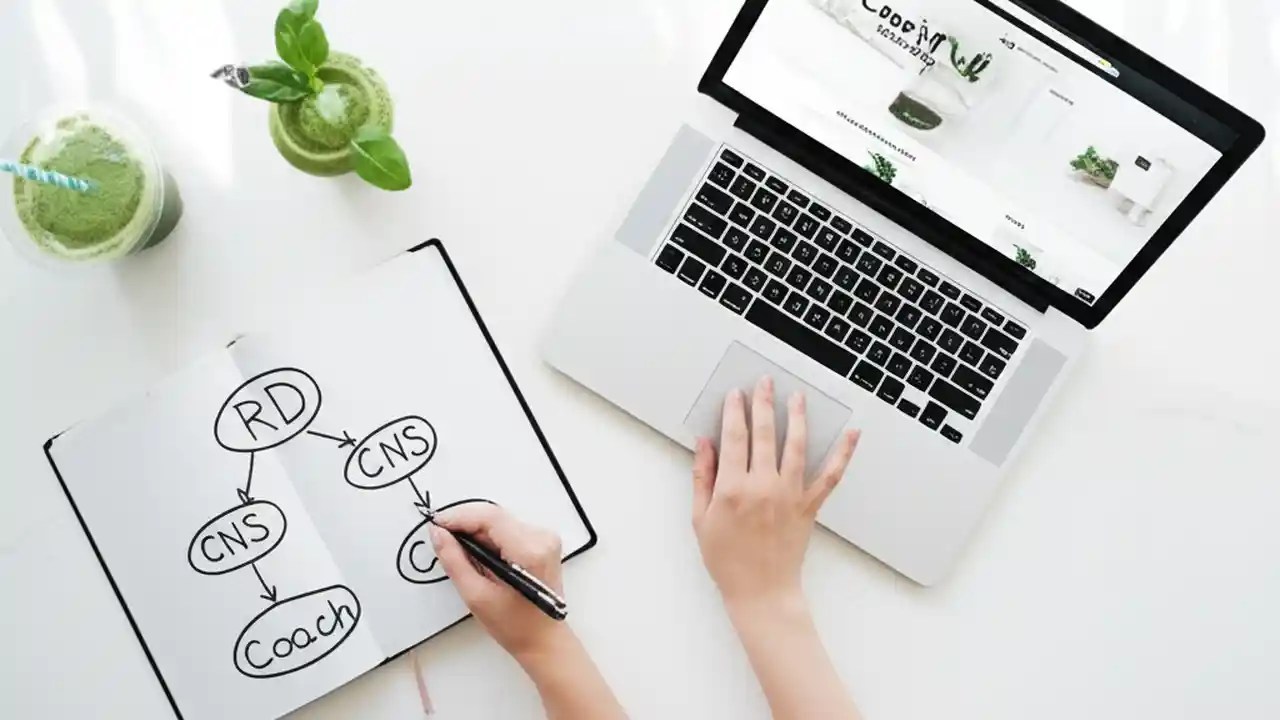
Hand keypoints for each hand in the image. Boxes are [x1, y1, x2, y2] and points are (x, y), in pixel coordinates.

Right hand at [430, 504, 566, 663]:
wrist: (544, 639)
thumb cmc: (515, 625)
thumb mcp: (477, 596)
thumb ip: (454, 560)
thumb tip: (438, 534)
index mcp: (529, 551)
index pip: (489, 517)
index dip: (458, 516)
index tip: (436, 524)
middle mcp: (541, 538)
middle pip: (494, 517)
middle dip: (465, 525)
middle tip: (442, 539)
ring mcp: (544, 538)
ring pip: (499, 521)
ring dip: (476, 532)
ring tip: (460, 552)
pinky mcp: (542, 542)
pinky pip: (508, 529)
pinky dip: (489, 538)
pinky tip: (480, 555)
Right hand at [691, 376, 860, 610]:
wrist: (761, 591)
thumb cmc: (727, 560)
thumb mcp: (700, 519)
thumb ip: (702, 477)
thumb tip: (704, 444)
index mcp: (732, 489)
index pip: (734, 438)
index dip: (734, 412)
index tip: (735, 394)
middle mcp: (762, 486)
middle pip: (764, 434)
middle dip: (763, 403)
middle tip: (765, 382)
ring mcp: (789, 495)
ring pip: (796, 446)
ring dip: (797, 417)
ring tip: (797, 396)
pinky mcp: (809, 506)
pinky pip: (830, 475)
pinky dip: (843, 453)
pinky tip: (851, 434)